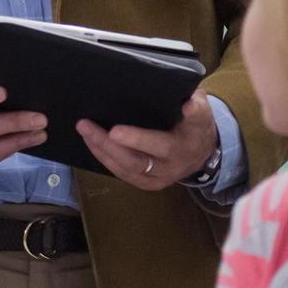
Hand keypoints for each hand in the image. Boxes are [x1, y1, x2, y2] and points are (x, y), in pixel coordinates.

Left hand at [82, 94, 219, 194]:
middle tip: (86, 126)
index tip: (114, 130)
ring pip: (125, 169)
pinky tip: (92, 145)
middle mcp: (169, 168)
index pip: (160, 145)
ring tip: (84, 132)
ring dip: (101, 151)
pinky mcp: (146, 184)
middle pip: (134, 160)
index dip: (137, 139)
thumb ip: (197, 108)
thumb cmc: (197, 128)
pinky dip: (105, 159)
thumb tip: (188, 103)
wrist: (202, 154)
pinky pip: (122, 174)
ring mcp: (156, 179)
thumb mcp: (203, 114)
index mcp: (182, 148)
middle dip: (107, 144)